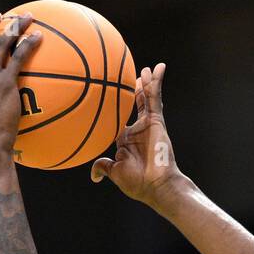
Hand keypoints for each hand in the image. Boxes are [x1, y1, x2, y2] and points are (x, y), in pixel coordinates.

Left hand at [91, 63, 179, 203]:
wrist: (155, 185)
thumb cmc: (137, 182)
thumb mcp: (116, 172)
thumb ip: (104, 166)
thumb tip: (94, 176)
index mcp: (126, 139)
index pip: (121, 117)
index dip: (118, 106)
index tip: (112, 96)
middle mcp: (138, 129)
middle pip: (136, 105)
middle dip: (135, 91)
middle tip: (134, 77)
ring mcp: (149, 124)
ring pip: (147, 98)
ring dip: (147, 83)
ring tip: (146, 69)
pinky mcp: (157, 120)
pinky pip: (156, 97)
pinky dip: (157, 82)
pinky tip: (159, 68)